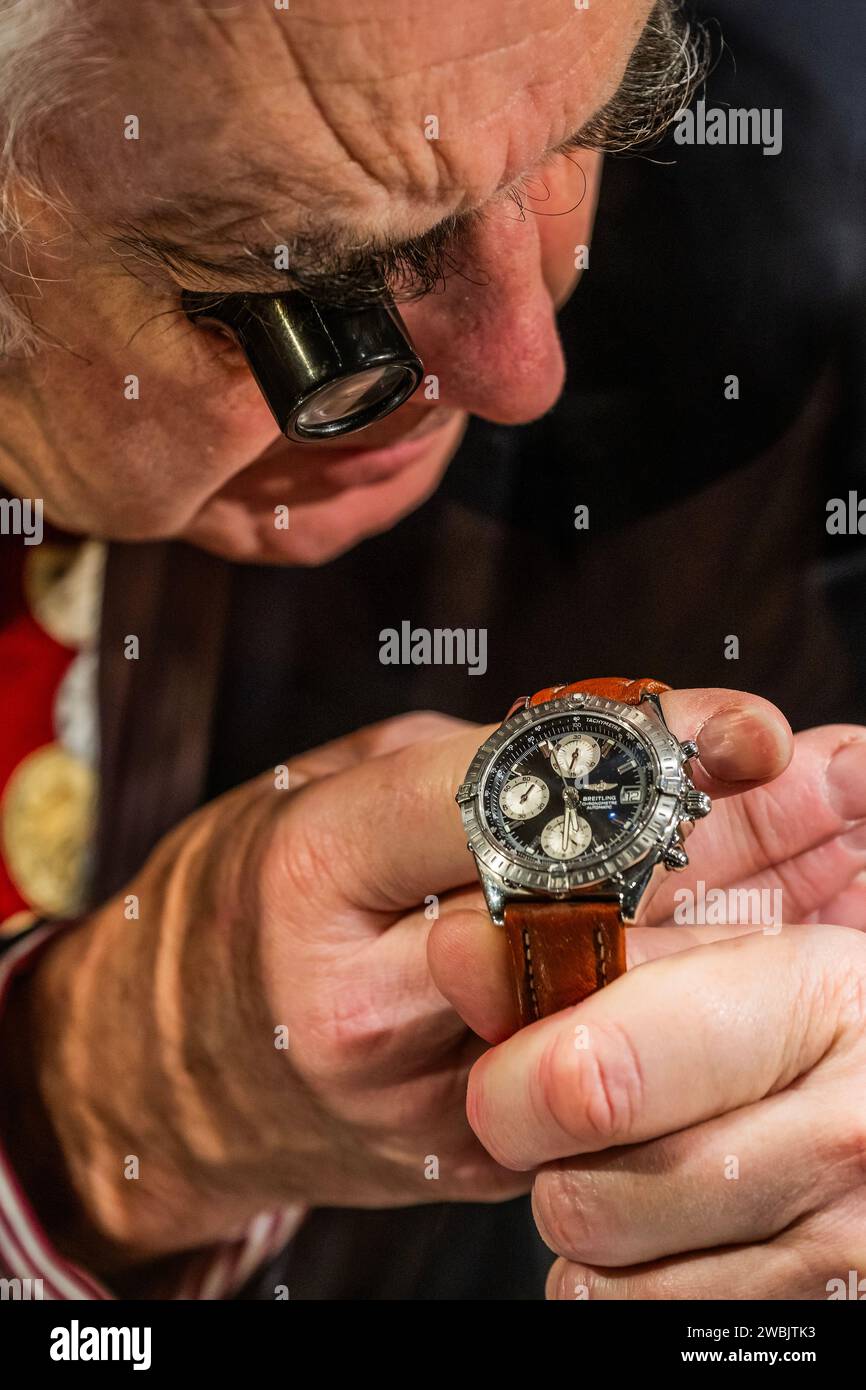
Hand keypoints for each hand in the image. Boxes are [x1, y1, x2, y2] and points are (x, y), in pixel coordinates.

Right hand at [0, 689, 843, 1280]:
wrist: (164, 1065)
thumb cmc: (244, 899)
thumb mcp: (328, 789)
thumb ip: (473, 765)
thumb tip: (638, 735)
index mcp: (317, 875)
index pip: (503, 799)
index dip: (645, 754)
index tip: (754, 727)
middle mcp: (367, 997)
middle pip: (590, 912)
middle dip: (742, 839)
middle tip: (848, 781)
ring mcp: (421, 1094)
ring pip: (622, 1002)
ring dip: (750, 919)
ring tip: (849, 850)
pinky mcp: (468, 1154)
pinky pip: (607, 1064)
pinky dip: (697, 997)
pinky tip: (778, 942)